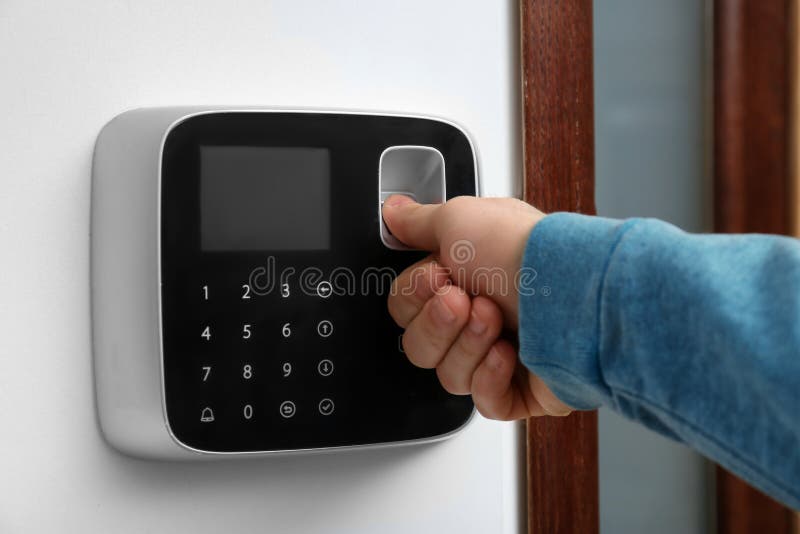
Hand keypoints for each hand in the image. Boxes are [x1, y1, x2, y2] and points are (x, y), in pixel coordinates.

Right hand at [382, 195, 571, 419]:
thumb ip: (418, 223)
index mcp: (462, 276)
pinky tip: (510, 354)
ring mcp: (500, 354)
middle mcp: (479, 315)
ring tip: (496, 319)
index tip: (439, 276)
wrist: (575, 293)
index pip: (405, 307)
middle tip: (467, 299)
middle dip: (440, 323)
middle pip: (419, 346)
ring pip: (449, 375)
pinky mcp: (521, 390)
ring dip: (469, 344)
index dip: (415, 296)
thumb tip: (394, 212)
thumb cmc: (523, 252)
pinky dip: (491, 378)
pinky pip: (483, 402)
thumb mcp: (458, 220)